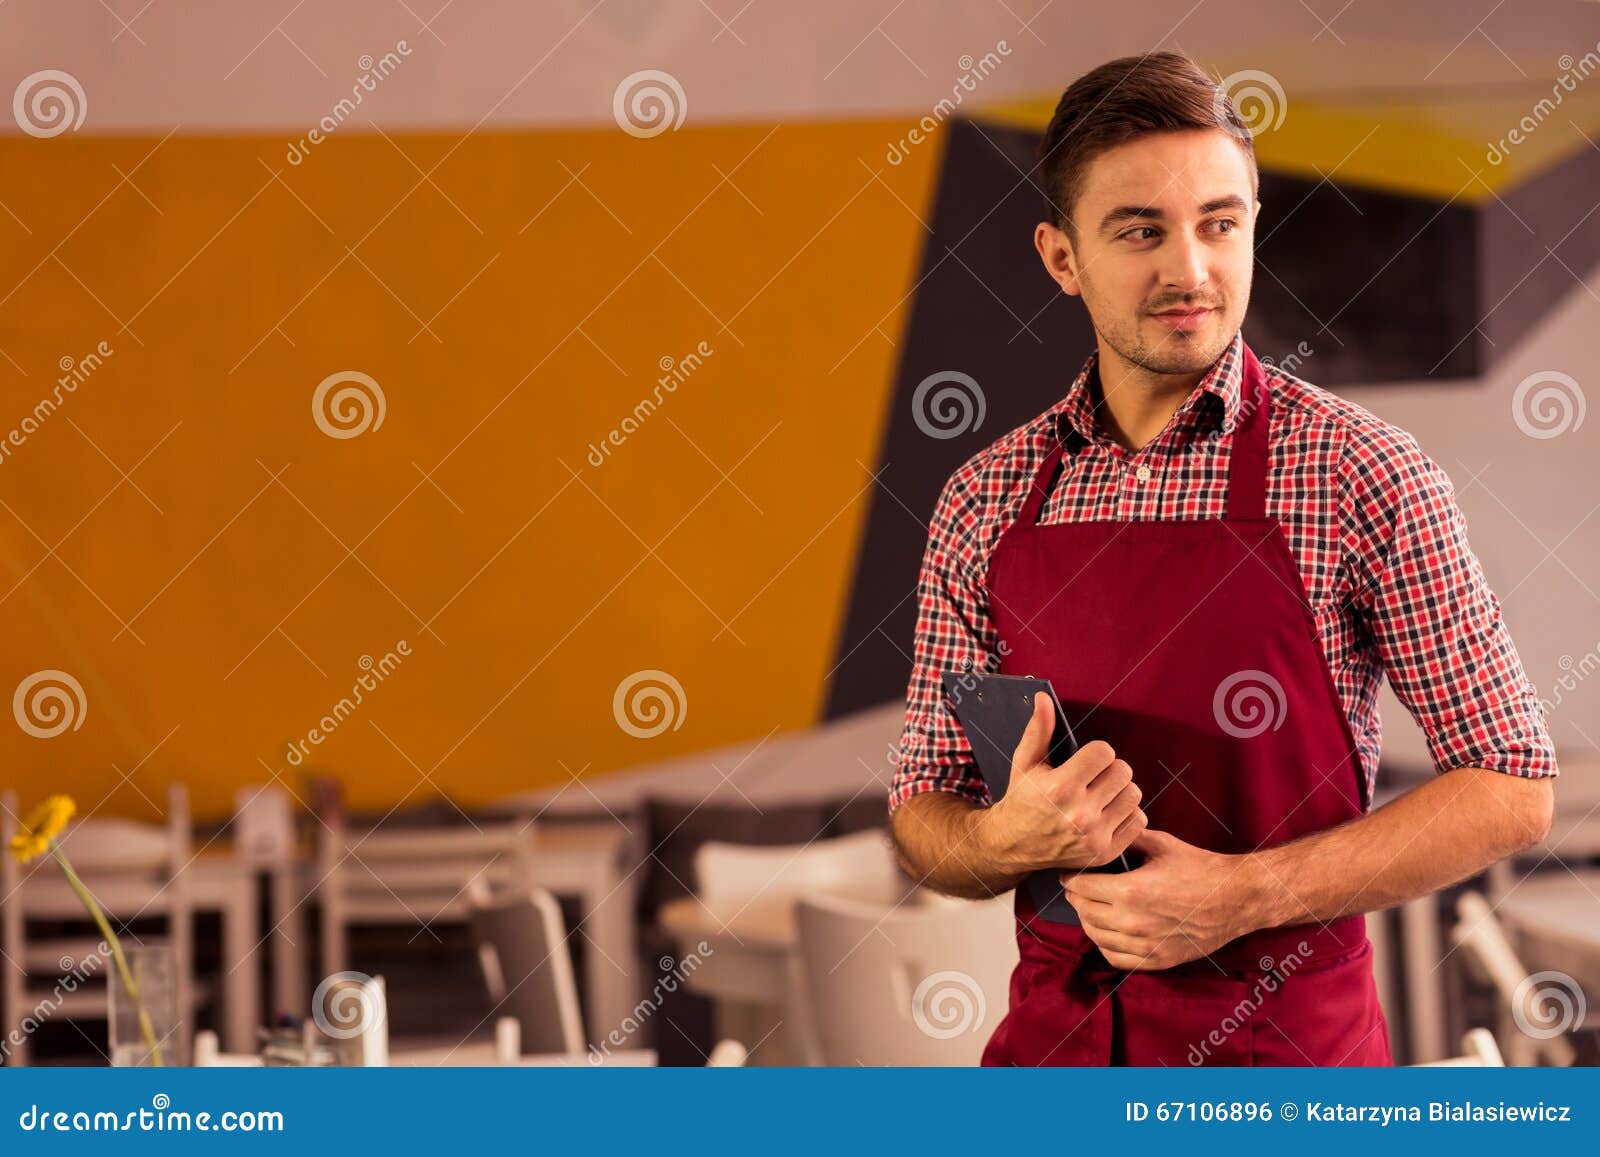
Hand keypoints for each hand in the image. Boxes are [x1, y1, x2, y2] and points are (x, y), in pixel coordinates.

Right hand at [979, 692, 1146, 874]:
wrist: (1013, 845)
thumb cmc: (1022, 799)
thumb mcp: (1025, 762)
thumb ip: (1039, 729)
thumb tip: (1044, 698)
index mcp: (1060, 787)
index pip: (1105, 752)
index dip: (1097, 752)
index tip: (1086, 760)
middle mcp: (1079, 814)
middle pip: (1123, 772)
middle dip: (1110, 769)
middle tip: (1095, 777)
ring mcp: (1094, 836)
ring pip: (1134, 795)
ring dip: (1120, 791)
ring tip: (1101, 794)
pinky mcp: (1105, 852)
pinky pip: (1139, 821)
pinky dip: (1127, 814)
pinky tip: (1107, 813)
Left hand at [1061, 829, 1263, 970]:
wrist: (1236, 898)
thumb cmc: (1200, 868)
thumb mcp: (1161, 844)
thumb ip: (1127, 838)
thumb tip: (1104, 829)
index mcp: (1130, 891)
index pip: (1080, 887)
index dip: (1070, 877)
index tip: (1070, 871)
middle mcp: (1132, 922)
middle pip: (1083, 911)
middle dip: (1076, 896)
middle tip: (1077, 886)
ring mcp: (1144, 945)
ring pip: (1095, 936)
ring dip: (1087, 920)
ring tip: (1090, 906)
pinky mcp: (1156, 960)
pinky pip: (1115, 958)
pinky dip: (1105, 945)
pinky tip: (1107, 931)